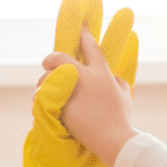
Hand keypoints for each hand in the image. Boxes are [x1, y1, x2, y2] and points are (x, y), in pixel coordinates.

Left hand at [43, 20, 138, 166]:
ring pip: (47, 77)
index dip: (84, 35)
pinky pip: (43, 96)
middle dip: (51, 57)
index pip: (90, 47)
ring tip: (46, 87)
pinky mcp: (60, 104)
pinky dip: (42, 97)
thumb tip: (112, 75)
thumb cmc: (121, 119)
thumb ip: (117, 81)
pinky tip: (43, 101)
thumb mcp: (124, 95)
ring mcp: (70, 90)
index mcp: (101, 72)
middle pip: (60, 58)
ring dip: (45, 81)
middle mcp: (84, 76)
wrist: (112, 138)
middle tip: (48, 62)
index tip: (80, 27)